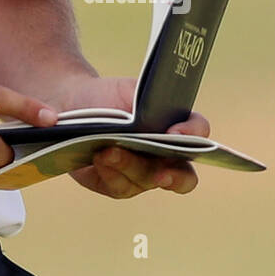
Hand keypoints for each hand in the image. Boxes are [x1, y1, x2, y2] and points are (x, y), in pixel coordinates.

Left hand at [58, 75, 209, 198]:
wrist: (76, 104)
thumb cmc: (111, 96)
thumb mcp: (132, 89)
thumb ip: (149, 102)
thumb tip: (154, 119)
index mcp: (177, 130)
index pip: (198, 133)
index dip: (192, 134)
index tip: (175, 133)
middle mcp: (167, 158)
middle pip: (183, 176)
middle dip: (174, 176)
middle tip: (161, 172)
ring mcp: (145, 175)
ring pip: (146, 179)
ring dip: (129, 166)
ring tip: (109, 152)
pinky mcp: (118, 185)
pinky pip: (120, 186)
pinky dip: (110, 172)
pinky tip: (99, 159)